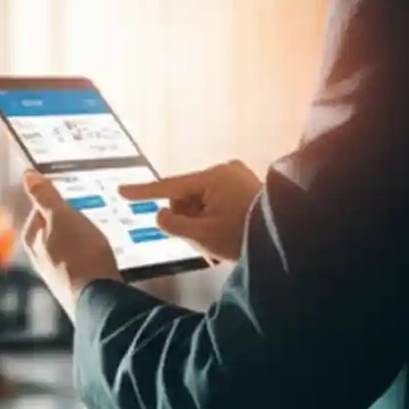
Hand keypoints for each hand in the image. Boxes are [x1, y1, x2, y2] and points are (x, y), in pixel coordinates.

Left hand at [22, 171, 121, 320]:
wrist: (98, 298)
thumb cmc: (79, 253)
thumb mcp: (62, 216)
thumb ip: (45, 196)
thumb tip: (27, 175)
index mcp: (32, 237)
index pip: (42, 207)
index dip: (61, 200)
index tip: (80, 197)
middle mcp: (39, 256)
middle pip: (58, 226)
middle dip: (75, 219)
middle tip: (96, 213)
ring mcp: (57, 272)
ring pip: (72, 243)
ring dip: (86, 237)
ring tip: (104, 233)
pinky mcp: (75, 283)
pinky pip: (83, 259)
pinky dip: (93, 253)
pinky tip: (105, 254)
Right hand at [119, 160, 261, 263]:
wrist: (288, 236)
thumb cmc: (244, 235)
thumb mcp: (204, 235)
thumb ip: (175, 224)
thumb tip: (160, 214)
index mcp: (213, 177)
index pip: (170, 185)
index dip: (143, 191)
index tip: (120, 190)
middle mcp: (224, 170)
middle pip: (186, 195)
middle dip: (187, 216)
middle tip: (203, 238)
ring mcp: (237, 176)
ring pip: (201, 200)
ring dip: (201, 219)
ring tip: (219, 238)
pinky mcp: (246, 186)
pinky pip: (217, 200)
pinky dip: (214, 216)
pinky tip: (226, 232)